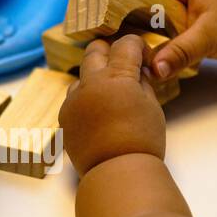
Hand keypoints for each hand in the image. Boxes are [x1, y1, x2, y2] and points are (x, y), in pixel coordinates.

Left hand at [59, 34, 165, 175]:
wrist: (118, 172)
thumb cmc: (142, 140)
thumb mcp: (152, 106)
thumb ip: (142, 83)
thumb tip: (138, 72)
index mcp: (117, 76)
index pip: (126, 44)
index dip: (138, 47)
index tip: (144, 57)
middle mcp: (91, 82)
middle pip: (95, 50)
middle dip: (110, 52)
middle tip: (124, 66)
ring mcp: (73, 99)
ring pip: (81, 75)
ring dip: (95, 76)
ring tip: (110, 94)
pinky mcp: (64, 115)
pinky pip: (73, 97)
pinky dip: (85, 98)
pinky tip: (98, 113)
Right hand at [115, 0, 216, 78]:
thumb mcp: (209, 36)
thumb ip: (180, 53)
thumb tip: (154, 69)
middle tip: (99, 12)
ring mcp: (190, 1)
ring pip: (155, 5)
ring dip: (137, 15)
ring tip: (113, 29)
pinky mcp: (195, 16)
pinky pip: (167, 19)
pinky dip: (153, 29)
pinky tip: (142, 42)